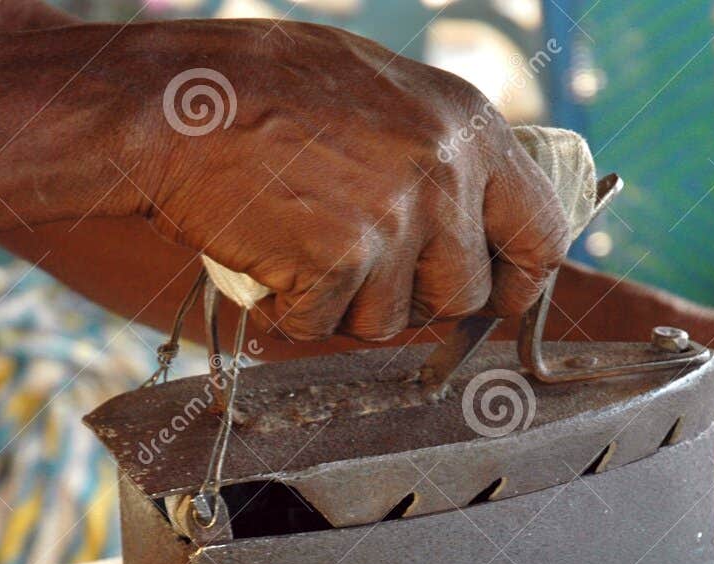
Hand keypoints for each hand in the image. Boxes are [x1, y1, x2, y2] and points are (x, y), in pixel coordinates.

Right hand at [122, 21, 568, 341]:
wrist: (173, 104)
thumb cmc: (263, 88)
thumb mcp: (383, 92)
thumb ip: (440, 152)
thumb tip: (479, 216)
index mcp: (468, 127)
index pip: (541, 232)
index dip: (516, 279)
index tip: (489, 293)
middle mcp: (444, 174)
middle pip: (461, 294)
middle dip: (411, 297)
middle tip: (357, 265)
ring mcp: (394, 222)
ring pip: (389, 321)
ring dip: (342, 305)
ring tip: (298, 241)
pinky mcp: (339, 264)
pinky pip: (322, 326)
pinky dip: (286, 308)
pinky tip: (264, 253)